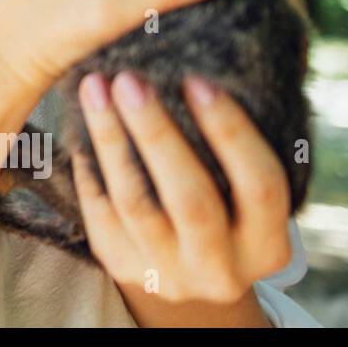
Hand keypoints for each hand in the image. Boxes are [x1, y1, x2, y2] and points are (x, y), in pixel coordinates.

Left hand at [72, 70, 293, 311]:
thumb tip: (189, 70)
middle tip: (128, 80)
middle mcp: (221, 269)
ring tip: (94, 88)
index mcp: (267, 246)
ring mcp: (169, 276)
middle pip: (190, 199)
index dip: (230, 131)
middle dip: (156, 133)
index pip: (259, 185)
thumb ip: (229, 152)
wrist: (187, 264)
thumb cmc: (223, 203)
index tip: (196, 80)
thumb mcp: (241, 191)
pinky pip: (99, 212)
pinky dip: (89, 166)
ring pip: (133, 203)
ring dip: (110, 139)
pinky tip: (80, 126)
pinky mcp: (123, 267)